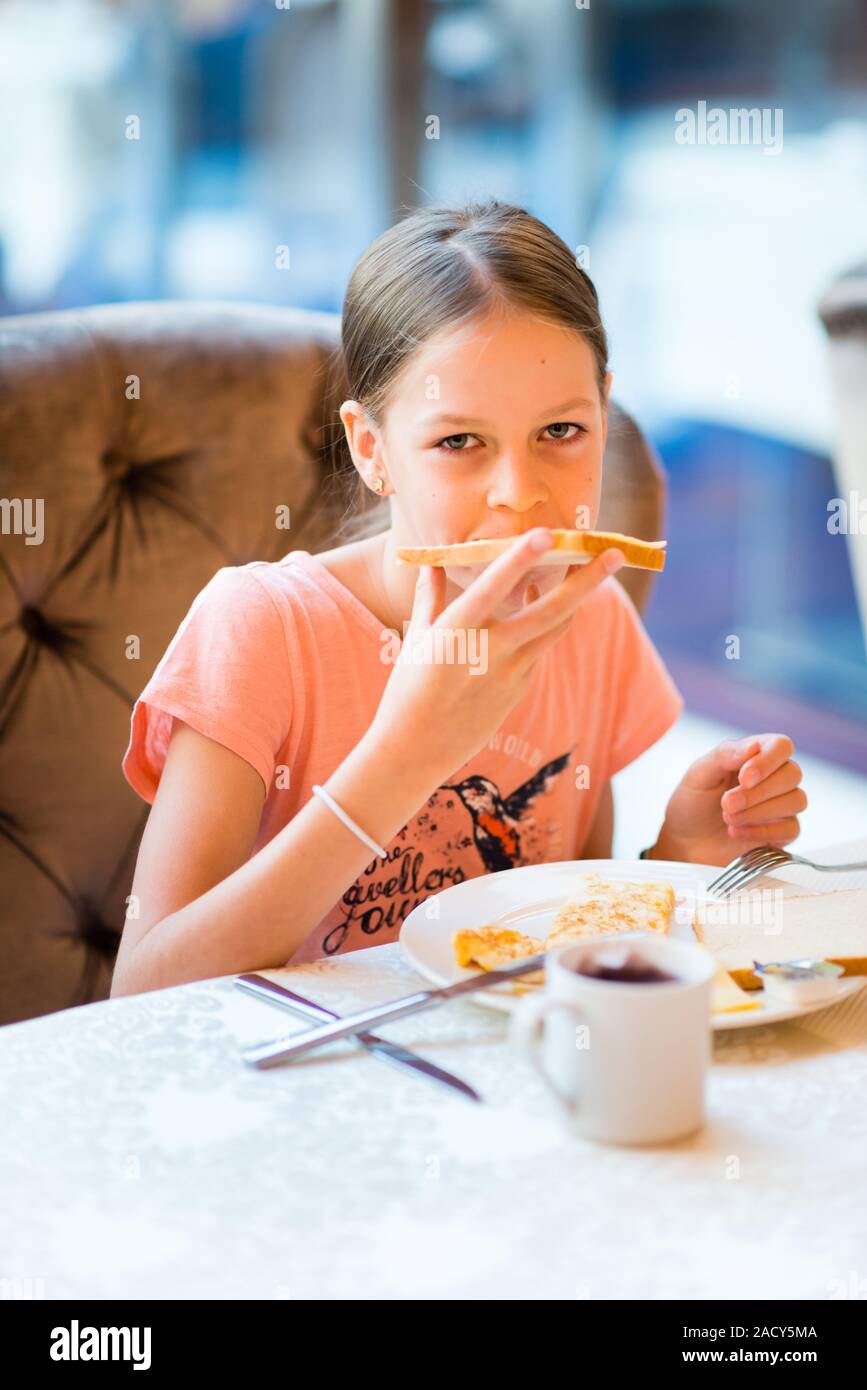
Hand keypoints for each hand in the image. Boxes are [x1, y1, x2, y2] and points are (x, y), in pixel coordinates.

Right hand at [367, 527, 624, 780]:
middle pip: (551, 611)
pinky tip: (545, 601)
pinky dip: (548, 622)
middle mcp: (492, 650)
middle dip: (587, 581)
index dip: (521, 558)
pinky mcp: (520, 687)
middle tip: (614, 553)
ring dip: (577, 598)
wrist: (419, 748)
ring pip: (556, 628)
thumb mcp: (417, 638)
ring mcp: (511, 671)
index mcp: (458, 631)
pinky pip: (540, 648)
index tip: (547, 533)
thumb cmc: (408, 689)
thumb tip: (431, 561)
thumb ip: (430, 596)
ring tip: (592, 569)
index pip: (495, 587)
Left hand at [651, 733, 806, 866]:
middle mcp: (774, 777)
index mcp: (755, 755)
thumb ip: (725, 754)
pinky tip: (737, 832)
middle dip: (757, 792)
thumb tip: (755, 745)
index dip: (767, 761)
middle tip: (726, 803)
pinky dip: (763, 831)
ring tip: (728, 818)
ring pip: (796, 800)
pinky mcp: (782, 833)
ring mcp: (781, 806)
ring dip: (759, 811)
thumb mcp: (699, 773)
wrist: (685, 841)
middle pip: (792, 774)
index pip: (781, 746)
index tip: (743, 779)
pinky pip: (792, 828)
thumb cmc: (693, 802)